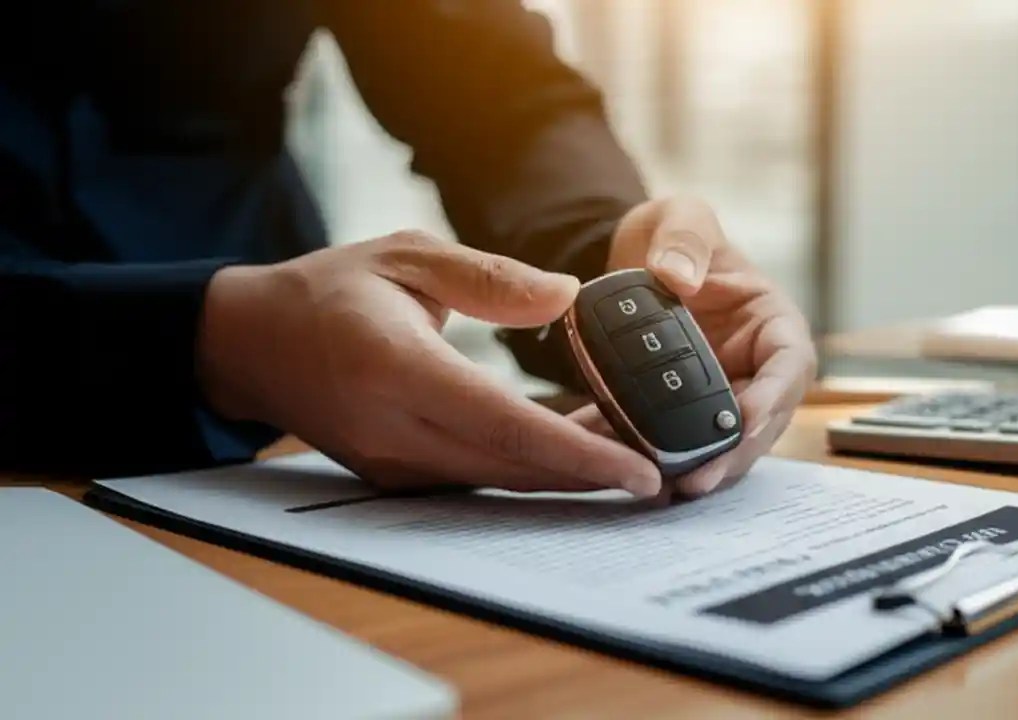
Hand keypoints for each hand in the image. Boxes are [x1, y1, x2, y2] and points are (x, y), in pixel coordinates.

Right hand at [196, 231, 662, 496]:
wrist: (253, 344)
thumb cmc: (330, 290)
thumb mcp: (408, 255)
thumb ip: (490, 278)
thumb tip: (566, 296)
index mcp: (399, 370)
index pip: (506, 426)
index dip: (581, 454)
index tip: (641, 470)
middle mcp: (396, 433)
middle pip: (516, 469)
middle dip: (595, 474)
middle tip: (666, 465)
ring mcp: (394, 465)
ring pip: (502, 483)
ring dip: (568, 473)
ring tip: (633, 449)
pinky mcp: (398, 477)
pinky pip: (480, 480)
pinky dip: (531, 468)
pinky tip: (575, 445)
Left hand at [603, 197, 816, 494]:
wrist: (637, 258)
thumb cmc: (675, 235)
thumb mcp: (681, 217)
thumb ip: (683, 239)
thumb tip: (677, 276)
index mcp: (772, 323)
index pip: (789, 366)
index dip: (772, 399)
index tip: (744, 422)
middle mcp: (754, 368)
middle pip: (758, 422)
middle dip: (732, 455)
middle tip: (697, 479)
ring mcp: (721, 395)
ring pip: (719, 445)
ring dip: (696, 469)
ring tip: (663, 489)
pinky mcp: (680, 414)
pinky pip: (671, 441)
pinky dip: (647, 457)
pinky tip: (620, 471)